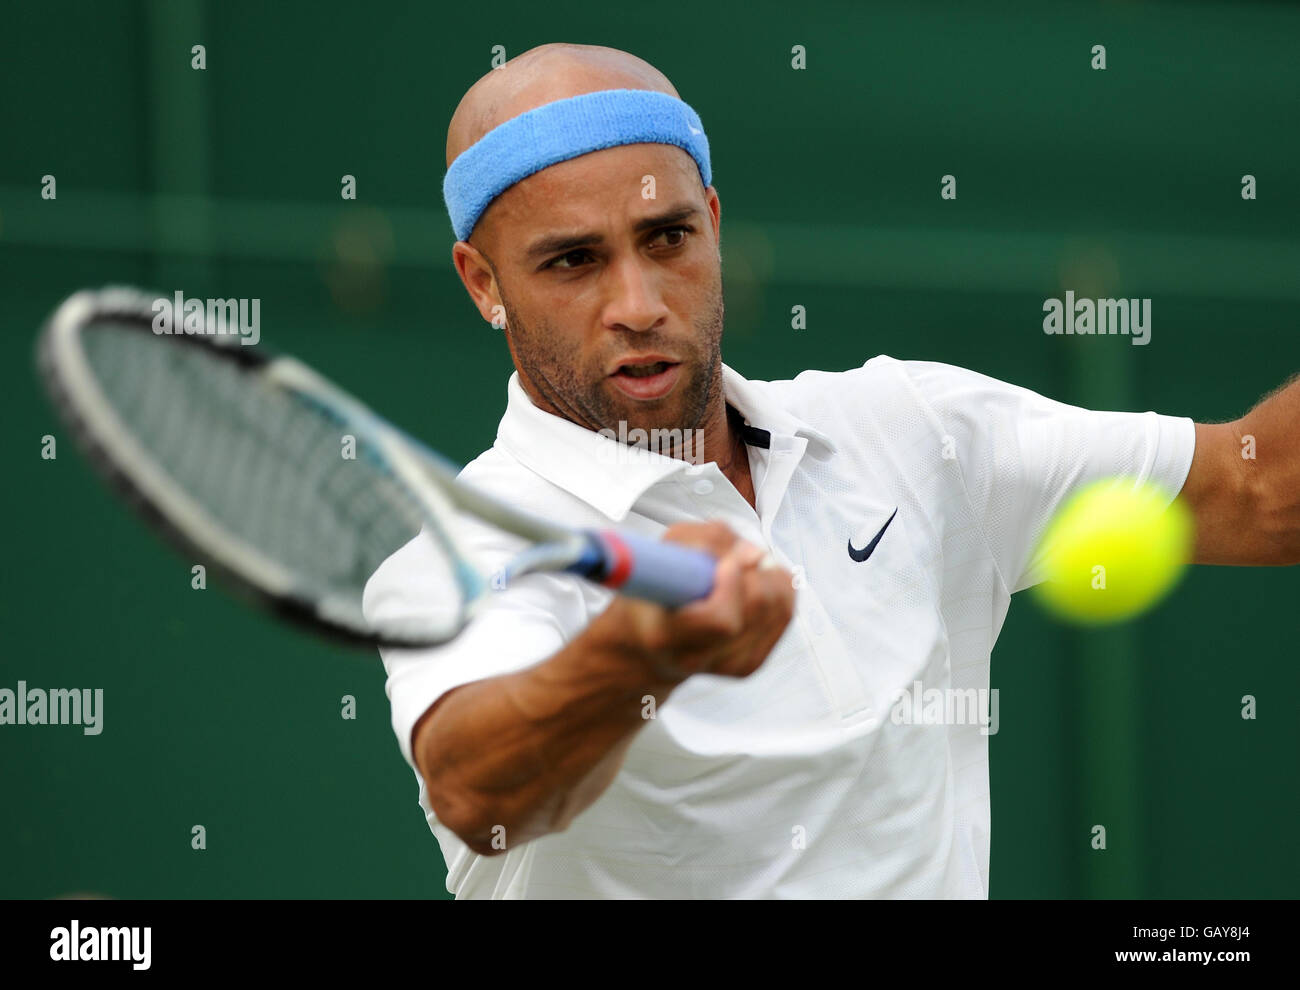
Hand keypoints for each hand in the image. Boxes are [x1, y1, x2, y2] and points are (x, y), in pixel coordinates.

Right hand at [598, 521, 796, 682]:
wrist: (653, 638)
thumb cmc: (657, 590)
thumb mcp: (667, 551)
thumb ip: (706, 541)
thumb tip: (754, 554)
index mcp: (666, 635)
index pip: (719, 620)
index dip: (731, 584)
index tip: (727, 561)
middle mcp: (699, 658)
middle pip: (758, 607)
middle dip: (754, 570)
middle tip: (734, 558)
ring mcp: (728, 666)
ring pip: (778, 608)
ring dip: (767, 577)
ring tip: (741, 570)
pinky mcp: (751, 663)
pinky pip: (785, 615)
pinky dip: (777, 590)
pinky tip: (754, 584)